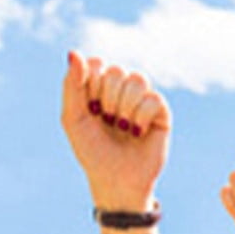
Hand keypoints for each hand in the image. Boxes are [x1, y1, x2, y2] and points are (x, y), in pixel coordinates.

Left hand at [61, 53, 168, 212]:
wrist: (116, 181)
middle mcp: (121, 91)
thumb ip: (72, 85)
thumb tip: (73, 52)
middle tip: (106, 120)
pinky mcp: (162, 112)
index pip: (96, 64)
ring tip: (122, 127)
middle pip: (116, 71)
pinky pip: (153, 98)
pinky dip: (141, 117)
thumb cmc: (92, 152)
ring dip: (124, 107)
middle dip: (107, 98)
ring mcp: (142, 100)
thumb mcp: (73, 119)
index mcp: (98, 89)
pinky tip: (138, 132)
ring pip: (137, 80)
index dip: (91, 83)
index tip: (89, 107)